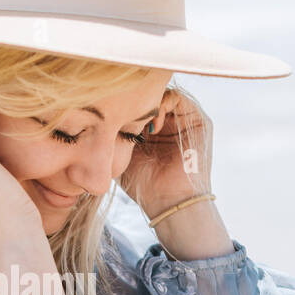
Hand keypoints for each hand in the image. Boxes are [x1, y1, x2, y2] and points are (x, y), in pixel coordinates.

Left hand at [118, 86, 213, 219]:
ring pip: (162, 91)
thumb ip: (114, 131)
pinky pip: (178, 97)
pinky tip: (151, 126)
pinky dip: (162, 105)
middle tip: (121, 112)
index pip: (136, 99)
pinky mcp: (198, 120)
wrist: (169, 202)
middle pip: (149, 92)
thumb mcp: (123, 153)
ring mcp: (184, 119)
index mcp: (152, 126)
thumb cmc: (144, 184)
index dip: (123, 101)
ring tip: (137, 122)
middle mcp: (169, 120)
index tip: (110, 116)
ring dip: (148, 102)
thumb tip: (95, 111)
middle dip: (135, 98)